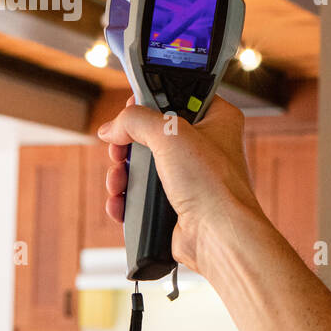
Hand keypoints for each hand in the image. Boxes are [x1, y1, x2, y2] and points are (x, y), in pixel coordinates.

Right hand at [98, 95, 260, 272]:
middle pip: (153, 133)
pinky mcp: (178, 201)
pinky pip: (144, 193)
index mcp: (217, 119)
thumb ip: (135, 121)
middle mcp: (206, 145)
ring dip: (123, 174)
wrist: (218, 235)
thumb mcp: (169, 134)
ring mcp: (192, 175)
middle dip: (128, 145)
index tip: (130, 106)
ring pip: (144, 165)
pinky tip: (120, 202)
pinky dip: (128, 197)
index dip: (151, 100)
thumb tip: (112, 127)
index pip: (178, 95)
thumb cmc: (211, 183)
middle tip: (118, 150)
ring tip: (118, 182)